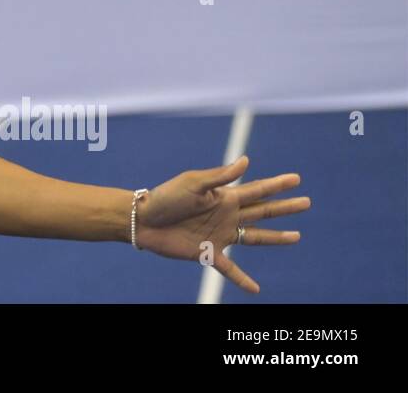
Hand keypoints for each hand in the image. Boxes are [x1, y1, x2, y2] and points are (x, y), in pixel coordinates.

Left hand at [134, 155, 308, 293]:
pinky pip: (230, 269)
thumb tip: (246, 161)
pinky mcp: (207, 252)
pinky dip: (242, 279)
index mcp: (223, 197)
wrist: (143, 220)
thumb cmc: (166, 197)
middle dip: (284, 207)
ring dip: (276, 238)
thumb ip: (220, 176)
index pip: (256, 190)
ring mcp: (219, 235)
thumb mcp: (193, 183)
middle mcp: (226, 215)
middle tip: (307, 202)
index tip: (296, 178)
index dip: (276, 185)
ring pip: (255, 237)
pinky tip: (256, 290)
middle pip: (262, 212)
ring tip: (297, 237)